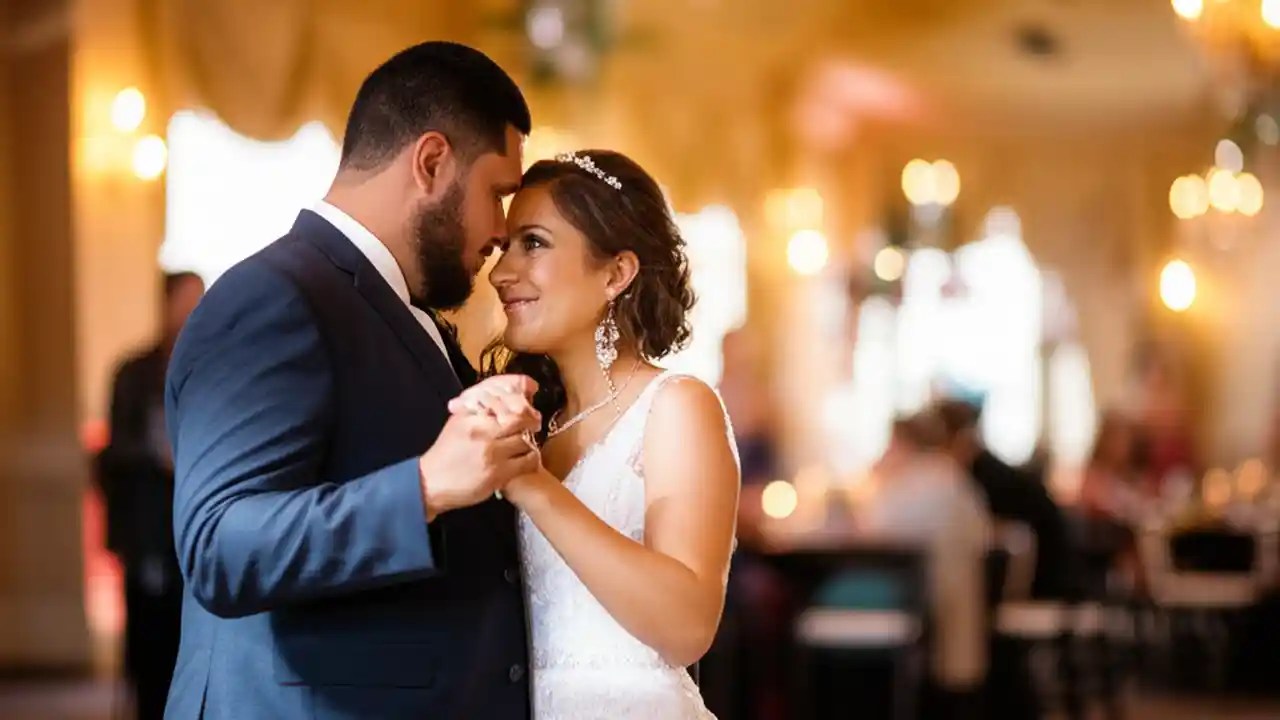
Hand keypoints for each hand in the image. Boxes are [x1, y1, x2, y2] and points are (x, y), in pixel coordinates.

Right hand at [420, 376, 541, 519]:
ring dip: (530, 441)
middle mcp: (482, 433)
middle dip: (529, 421)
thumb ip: (476, 411)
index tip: (526, 404)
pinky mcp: (498, 474)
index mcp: (472, 418)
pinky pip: (526, 462)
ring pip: (525, 440)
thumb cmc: (445, 454)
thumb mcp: (456, 424)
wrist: (431, 483)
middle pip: (519, 420)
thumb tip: (496, 398)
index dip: (519, 402)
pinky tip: (526, 459)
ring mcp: (491, 453)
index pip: (504, 403)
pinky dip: (531, 459)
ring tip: (527, 444)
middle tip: (533, 424)